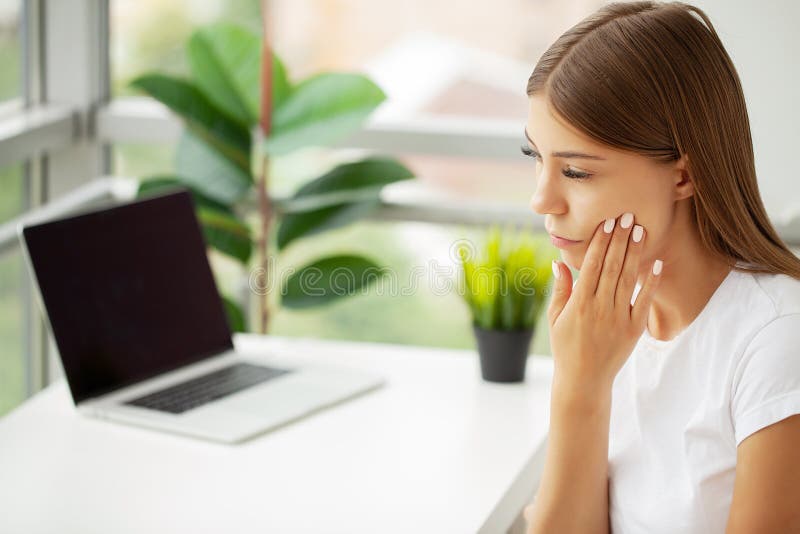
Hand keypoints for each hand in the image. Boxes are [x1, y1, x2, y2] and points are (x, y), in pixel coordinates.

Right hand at [548, 213, 661, 394]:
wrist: (583, 380)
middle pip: (613, 266)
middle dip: (620, 239)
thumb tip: (559, 262)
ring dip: (635, 252)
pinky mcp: (633, 329)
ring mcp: (618, 318)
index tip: (608, 222)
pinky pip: (643, 301)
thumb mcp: (555, 318)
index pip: (593, 265)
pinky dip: (650, 282)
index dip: (601, 242)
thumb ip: (560, 289)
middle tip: (628, 216)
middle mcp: (599, 308)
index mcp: (579, 303)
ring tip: (640, 230)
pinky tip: (656, 263)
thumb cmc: (565, 347)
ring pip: (628, 278)